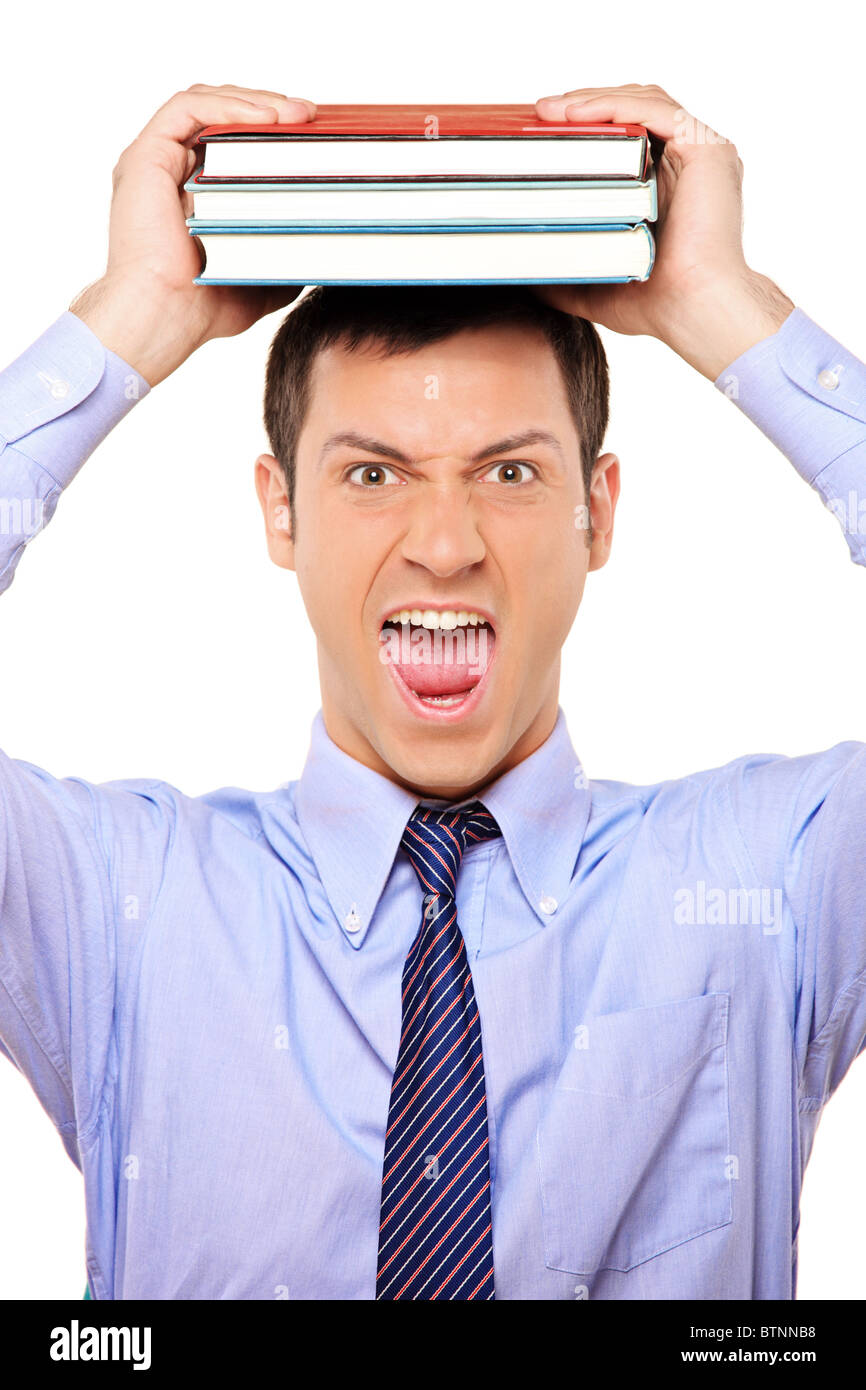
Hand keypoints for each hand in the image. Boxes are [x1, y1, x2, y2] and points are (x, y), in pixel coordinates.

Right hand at [69, 84, 316, 385]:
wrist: (165, 318)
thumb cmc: (204, 307)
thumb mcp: (264, 277)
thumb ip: (287, 253)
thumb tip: (329, 246)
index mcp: (196, 192)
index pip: (236, 143)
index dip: (274, 131)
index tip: (316, 133)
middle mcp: (173, 170)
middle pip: (222, 117)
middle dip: (270, 109)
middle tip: (312, 116)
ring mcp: (157, 161)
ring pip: (206, 104)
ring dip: (254, 102)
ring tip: (295, 113)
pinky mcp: (145, 156)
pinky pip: (187, 109)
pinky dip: (227, 106)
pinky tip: (264, 117)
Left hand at [533, 85, 793, 378]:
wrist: (695, 311)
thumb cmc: (657, 304)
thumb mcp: (594, 284)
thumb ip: (563, 270)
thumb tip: (518, 270)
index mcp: (667, 184)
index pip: (624, 137)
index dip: (585, 128)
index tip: (541, 131)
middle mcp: (686, 162)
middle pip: (632, 113)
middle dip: (584, 107)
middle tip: (539, 113)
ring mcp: (700, 152)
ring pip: (642, 103)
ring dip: (593, 101)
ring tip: (551, 111)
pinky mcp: (706, 148)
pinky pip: (654, 110)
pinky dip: (614, 106)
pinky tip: (578, 114)